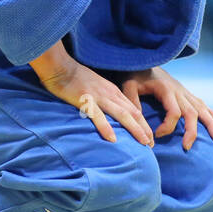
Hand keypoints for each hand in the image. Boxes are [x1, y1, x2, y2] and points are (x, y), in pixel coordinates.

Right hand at [31, 40, 154, 145]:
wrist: (61, 66)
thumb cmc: (76, 78)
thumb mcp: (97, 88)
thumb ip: (106, 99)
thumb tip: (112, 114)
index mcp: (114, 92)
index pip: (134, 110)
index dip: (144, 124)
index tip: (150, 138)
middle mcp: (111, 94)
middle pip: (133, 113)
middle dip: (144, 129)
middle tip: (152, 145)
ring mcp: (99, 97)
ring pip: (122, 115)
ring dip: (134, 129)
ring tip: (143, 142)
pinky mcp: (86, 101)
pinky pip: (98, 116)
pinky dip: (106, 127)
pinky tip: (112, 139)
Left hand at [119, 67, 212, 150]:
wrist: (144, 58)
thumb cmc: (134, 75)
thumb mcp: (128, 86)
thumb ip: (133, 104)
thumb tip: (138, 126)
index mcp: (166, 90)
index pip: (174, 112)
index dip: (167, 127)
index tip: (155, 135)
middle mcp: (179, 91)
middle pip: (192, 112)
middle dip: (192, 131)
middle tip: (187, 147)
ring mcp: (185, 92)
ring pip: (202, 108)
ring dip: (210, 124)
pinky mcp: (186, 93)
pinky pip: (202, 104)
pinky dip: (210, 114)